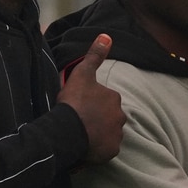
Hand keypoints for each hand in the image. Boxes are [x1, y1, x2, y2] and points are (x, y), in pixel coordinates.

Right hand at [58, 34, 124, 163]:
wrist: (67, 129)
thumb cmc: (74, 101)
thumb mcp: (82, 73)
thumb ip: (94, 55)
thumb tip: (107, 36)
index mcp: (114, 98)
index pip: (106, 100)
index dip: (92, 103)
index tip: (80, 106)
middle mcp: (120, 117)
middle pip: (109, 117)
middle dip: (98, 119)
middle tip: (80, 121)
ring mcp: (117, 135)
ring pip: (108, 133)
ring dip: (98, 134)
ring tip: (81, 135)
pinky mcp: (111, 151)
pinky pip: (106, 149)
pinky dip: (98, 149)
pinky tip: (85, 147)